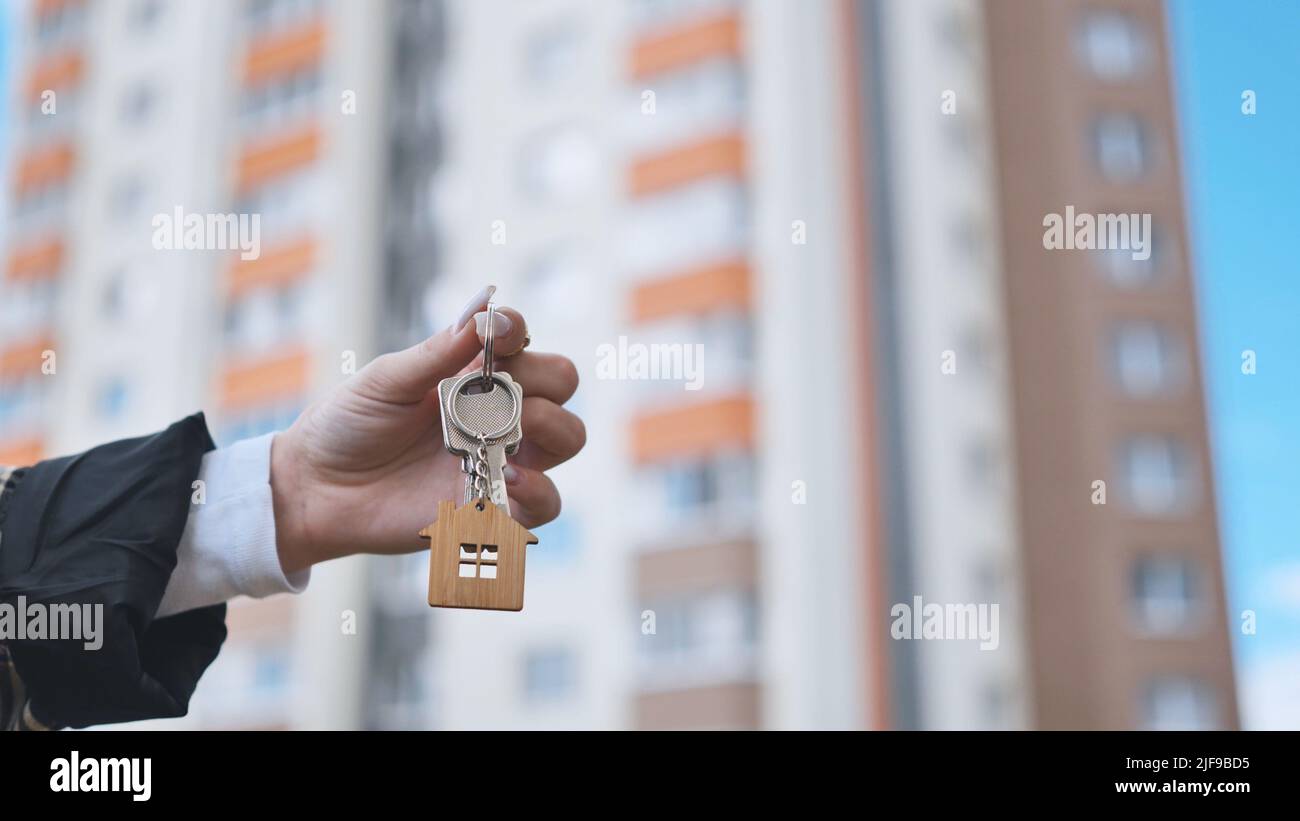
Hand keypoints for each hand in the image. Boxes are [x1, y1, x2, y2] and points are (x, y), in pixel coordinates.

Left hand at [269, 286, 584, 572]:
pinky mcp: (494, 506)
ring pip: (569, 437)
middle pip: (561, 384)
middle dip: (546, 381)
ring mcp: (501, 458)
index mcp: (472, 373)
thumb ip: (438, 352)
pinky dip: (541, 490)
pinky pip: (547, 503)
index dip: (517, 330)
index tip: (499, 331)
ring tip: (512, 437)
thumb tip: (485, 308)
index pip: (522, 340)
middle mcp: (496, 412)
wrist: (318, 489)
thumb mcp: (386, 380)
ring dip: (553, 429)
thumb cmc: (347, 426)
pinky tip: (513, 480)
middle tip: (501, 394)